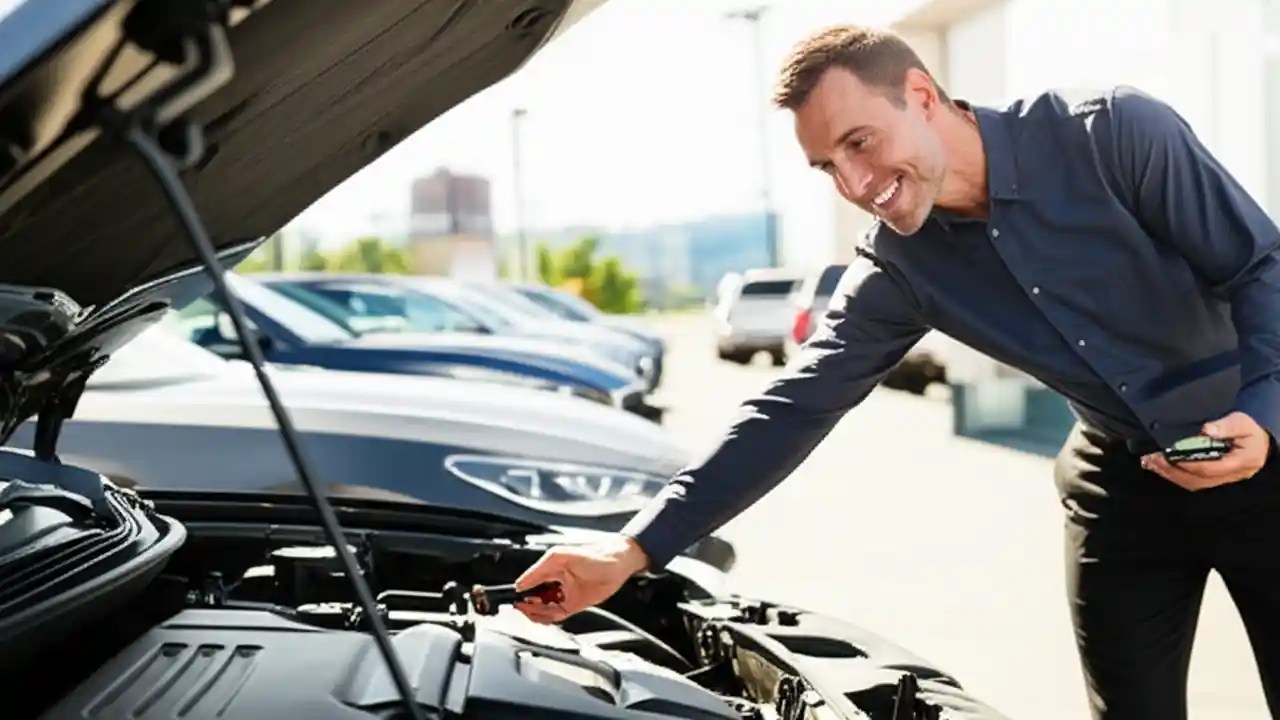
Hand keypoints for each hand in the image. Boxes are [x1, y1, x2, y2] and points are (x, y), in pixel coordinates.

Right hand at [513, 534, 649, 623]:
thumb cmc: (595, 554)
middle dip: (526, 604)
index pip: (530, 581)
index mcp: (552, 567)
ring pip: (545, 608)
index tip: (513, 597)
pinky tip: (541, 617)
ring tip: (527, 613)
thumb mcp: (560, 557)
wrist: (620, 562)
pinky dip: (548, 617)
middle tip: (519, 608)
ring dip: (536, 612)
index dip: (521, 590)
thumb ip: (539, 571)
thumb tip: (522, 583)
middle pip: (536, 597)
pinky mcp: (576, 604)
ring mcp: (567, 593)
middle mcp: (558, 581)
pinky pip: (557, 614)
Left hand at [1141, 411, 1271, 490]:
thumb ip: (1226, 426)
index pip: (1209, 468)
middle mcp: (1232, 475)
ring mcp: (1223, 479)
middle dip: (1172, 471)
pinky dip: (1175, 475)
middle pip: (1198, 480)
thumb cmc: (1250, 429)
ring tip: (1150, 463)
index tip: (1167, 454)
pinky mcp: (1215, 478)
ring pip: (1194, 484)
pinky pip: (1194, 481)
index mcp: (1241, 463)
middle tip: (1151, 460)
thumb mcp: (1242, 421)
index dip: (1186, 463)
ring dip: (1170, 474)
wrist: (1259, 437)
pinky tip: (1160, 467)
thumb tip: (1206, 429)